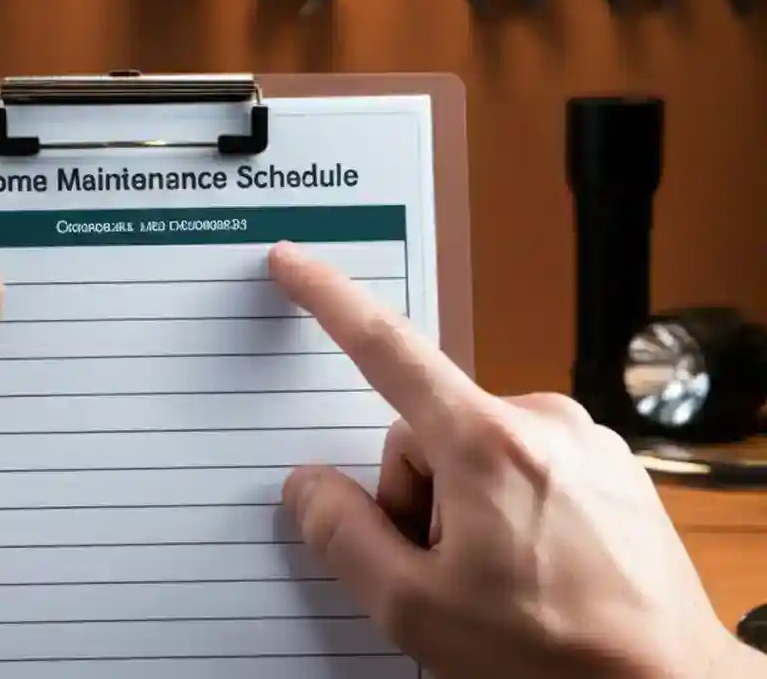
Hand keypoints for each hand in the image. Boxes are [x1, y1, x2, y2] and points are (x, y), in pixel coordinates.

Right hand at [267, 241, 764, 678]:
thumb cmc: (554, 658)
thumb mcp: (413, 609)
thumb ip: (342, 535)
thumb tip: (308, 486)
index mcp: (486, 444)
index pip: (386, 350)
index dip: (328, 300)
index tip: (295, 264)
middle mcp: (542, 422)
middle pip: (424, 431)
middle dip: (413, 496)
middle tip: (439, 569)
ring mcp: (584, 441)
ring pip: (473, 449)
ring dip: (461, 505)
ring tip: (494, 578)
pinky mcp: (608, 464)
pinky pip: (524, 462)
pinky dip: (506, 505)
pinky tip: (529, 566)